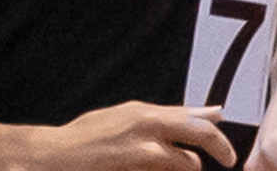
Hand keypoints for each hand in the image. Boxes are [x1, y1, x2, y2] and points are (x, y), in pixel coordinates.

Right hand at [41, 102, 236, 169]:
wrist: (47, 155)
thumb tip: (190, 117)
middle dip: (220, 146)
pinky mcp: (135, 159)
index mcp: (142, 112)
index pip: (190, 114)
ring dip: (190, 168)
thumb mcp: (117, 123)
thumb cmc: (80, 143)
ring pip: (187, 159)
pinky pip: (169, 169)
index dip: (213, 126)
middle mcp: (146, 121)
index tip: (226, 137)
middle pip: (199, 130)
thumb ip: (153, 121)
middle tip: (229, 161)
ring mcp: (141, 142)